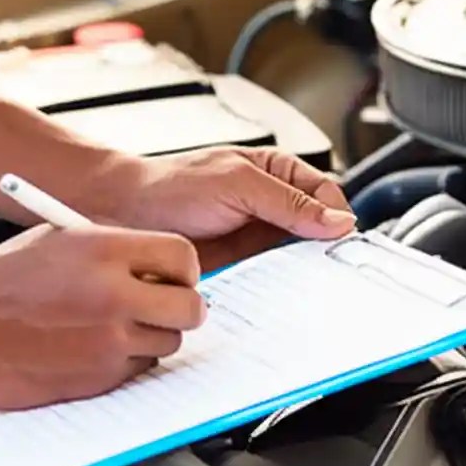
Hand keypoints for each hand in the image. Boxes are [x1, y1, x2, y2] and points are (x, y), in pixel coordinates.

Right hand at [0, 224, 206, 409]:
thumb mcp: (57, 242)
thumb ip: (112, 248)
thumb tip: (156, 264)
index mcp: (105, 252)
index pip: (183, 257)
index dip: (182, 269)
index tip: (173, 275)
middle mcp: (115, 297)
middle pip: (192, 308)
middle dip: (181, 306)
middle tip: (162, 305)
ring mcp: (110, 343)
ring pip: (168, 342)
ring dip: (151, 335)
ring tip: (112, 325)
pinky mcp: (99, 379)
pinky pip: (138, 369)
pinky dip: (126, 361)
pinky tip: (91, 347)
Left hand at [124, 146, 355, 269]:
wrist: (124, 214)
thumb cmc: (172, 187)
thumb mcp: (238, 185)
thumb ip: (289, 202)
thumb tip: (337, 220)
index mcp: (277, 172)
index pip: (326, 194)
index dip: (337, 217)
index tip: (341, 240)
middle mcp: (272, 204)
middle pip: (317, 227)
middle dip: (326, 246)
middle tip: (332, 268)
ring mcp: (258, 236)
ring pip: (299, 255)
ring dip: (305, 269)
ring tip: (312, 284)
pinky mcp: (244, 264)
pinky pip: (274, 277)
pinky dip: (282, 285)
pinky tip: (285, 294)